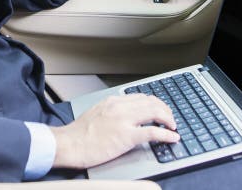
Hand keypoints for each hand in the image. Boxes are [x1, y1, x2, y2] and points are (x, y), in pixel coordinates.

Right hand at [50, 94, 179, 169]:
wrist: (69, 144)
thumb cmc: (78, 134)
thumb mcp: (96, 113)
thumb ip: (111, 111)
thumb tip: (124, 117)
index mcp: (112, 101)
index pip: (141, 97)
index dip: (155, 103)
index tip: (161, 110)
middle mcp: (119, 107)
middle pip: (151, 102)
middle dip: (165, 110)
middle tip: (171, 119)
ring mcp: (123, 121)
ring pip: (155, 113)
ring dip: (168, 119)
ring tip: (173, 127)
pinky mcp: (126, 136)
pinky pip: (153, 132)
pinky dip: (166, 134)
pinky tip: (172, 137)